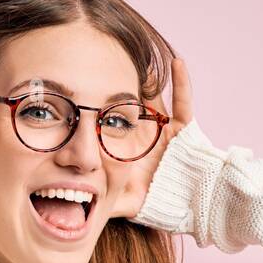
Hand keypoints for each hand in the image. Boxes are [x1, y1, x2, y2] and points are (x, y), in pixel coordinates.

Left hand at [104, 56, 194, 220]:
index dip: (104, 105)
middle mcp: (148, 133)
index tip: (89, 88)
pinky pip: (184, 104)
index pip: (115, 119)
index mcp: (132, 145)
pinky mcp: (185, 130)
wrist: (188, 206)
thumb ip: (102, 199)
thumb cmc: (157, 202)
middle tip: (108, 64)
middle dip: (123, 86)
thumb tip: (75, 205)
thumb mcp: (124, 199)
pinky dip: (182, 83)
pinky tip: (176, 62)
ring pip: (155, 98)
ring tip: (137, 56)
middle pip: (133, 104)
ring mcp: (166, 129)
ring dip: (149, 79)